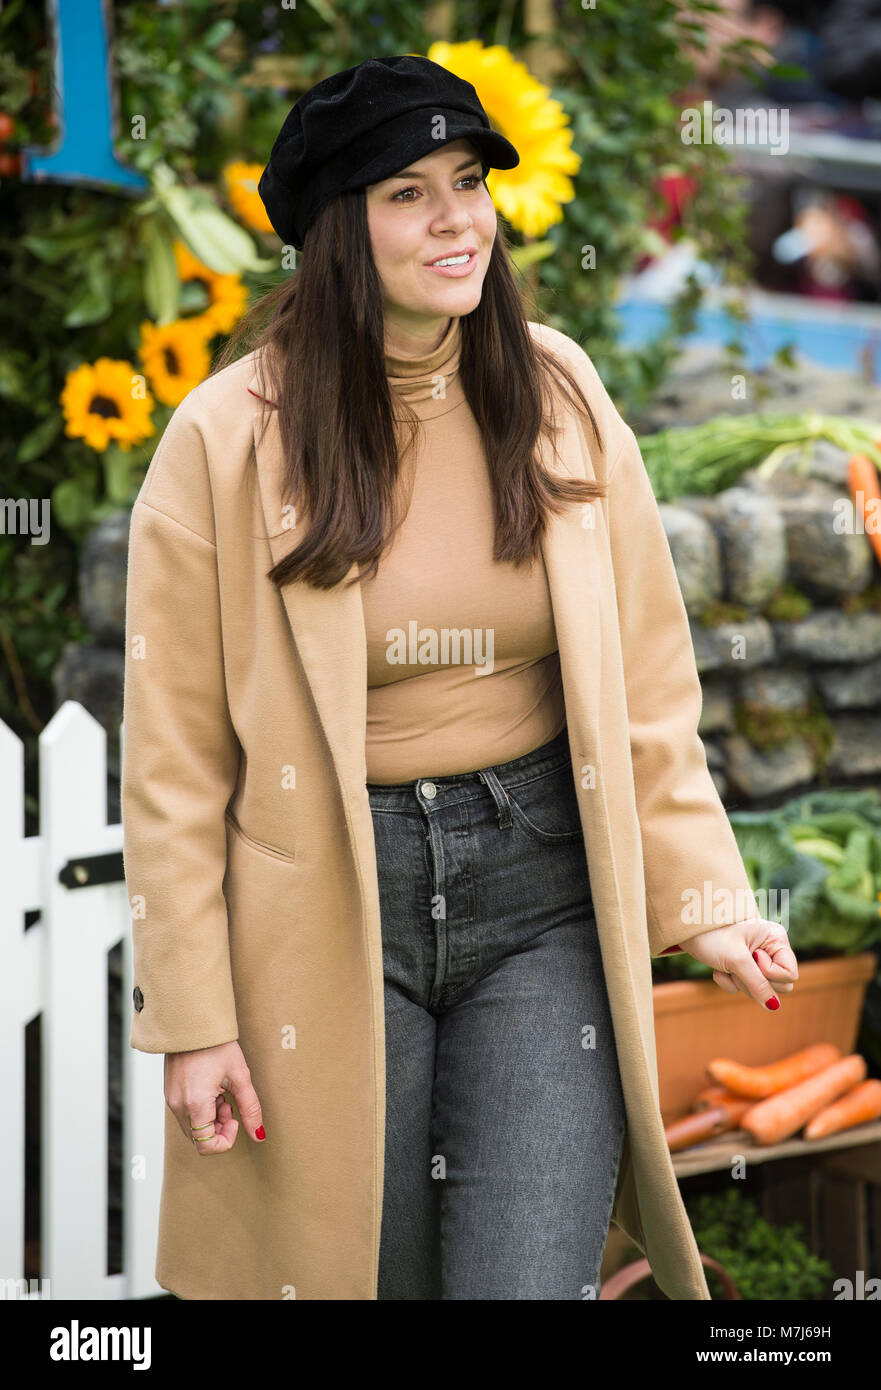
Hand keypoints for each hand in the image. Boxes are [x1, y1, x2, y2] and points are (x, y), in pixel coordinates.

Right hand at [165, 1040, 265, 1152]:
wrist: (193, 1021)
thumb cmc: (215, 1044)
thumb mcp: (239, 1076)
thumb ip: (250, 1108)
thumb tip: (258, 1133)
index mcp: (195, 1104)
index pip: (206, 1146)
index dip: (226, 1140)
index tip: (235, 1118)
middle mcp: (178, 1106)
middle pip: (199, 1138)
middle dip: (219, 1127)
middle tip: (230, 1102)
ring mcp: (171, 1100)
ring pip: (193, 1126)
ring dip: (211, 1117)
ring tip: (221, 1092)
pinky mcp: (170, 1093)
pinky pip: (186, 1113)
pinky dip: (201, 1109)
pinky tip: (211, 1088)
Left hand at [677, 918, 798, 1010]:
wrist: (686, 927)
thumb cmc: (712, 935)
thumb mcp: (735, 960)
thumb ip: (757, 984)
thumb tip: (774, 1006)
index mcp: (776, 939)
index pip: (790, 975)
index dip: (770, 974)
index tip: (751, 958)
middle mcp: (770, 948)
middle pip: (778, 985)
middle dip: (753, 981)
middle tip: (735, 963)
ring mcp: (757, 959)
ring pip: (760, 989)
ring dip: (738, 981)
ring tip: (725, 963)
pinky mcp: (742, 967)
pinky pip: (744, 988)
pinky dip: (728, 981)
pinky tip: (718, 967)